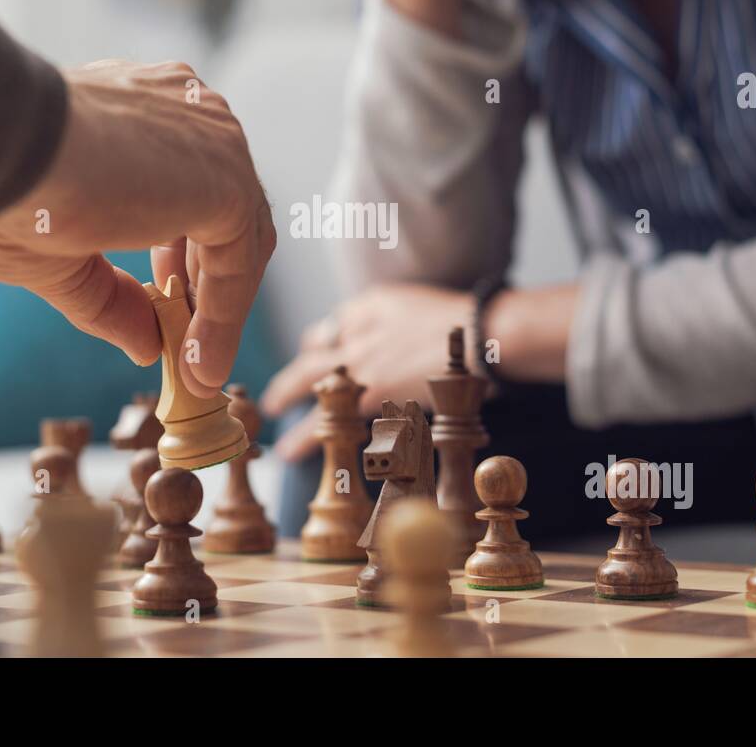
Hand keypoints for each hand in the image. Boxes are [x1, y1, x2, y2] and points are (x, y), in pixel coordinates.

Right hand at [0, 59, 275, 397]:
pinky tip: (200, 364)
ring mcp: (214, 141)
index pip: (188, 180)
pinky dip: (224, 318)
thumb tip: (146, 346)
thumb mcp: (55, 254)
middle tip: (182, 335)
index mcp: (145, 103)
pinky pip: (238, 262)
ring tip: (197, 367)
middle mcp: (188, 110)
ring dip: (218, 308)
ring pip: (237, 237)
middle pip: (223, 207)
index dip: (182, 246)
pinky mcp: (229, 180)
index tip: (166, 295)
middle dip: (204, 279)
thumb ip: (111, 297)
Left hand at [264, 282, 580, 461]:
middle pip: (312, 353)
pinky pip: (330, 418)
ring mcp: (363, 359)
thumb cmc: (463, 323)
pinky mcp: (374, 390)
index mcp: (371, 305)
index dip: (321, 347)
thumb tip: (372, 344)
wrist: (483, 332)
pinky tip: (292, 449)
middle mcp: (359, 328)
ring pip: (311, 382)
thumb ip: (387, 321)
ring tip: (272, 417)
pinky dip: (306, 436)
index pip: (333, 328)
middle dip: (290, 377)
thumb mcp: (417, 307)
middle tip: (274, 397)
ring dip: (287, 399)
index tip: (316, 362)